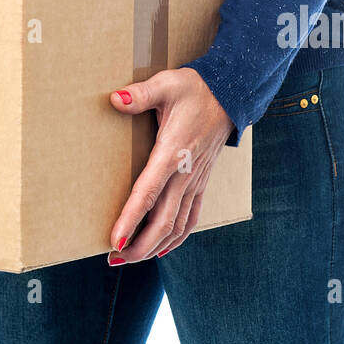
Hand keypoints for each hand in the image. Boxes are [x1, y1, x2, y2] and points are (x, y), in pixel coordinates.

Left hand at [107, 67, 234, 262]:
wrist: (230, 95)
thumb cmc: (195, 90)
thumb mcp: (167, 85)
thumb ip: (141, 95)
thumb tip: (115, 98)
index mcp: (172, 153)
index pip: (148, 194)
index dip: (131, 221)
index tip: (115, 242)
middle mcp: (185, 174)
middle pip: (162, 222)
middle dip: (138, 245)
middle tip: (113, 258)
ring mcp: (195, 182)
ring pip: (176, 226)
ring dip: (154, 246)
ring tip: (129, 258)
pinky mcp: (201, 183)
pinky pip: (190, 218)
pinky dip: (177, 238)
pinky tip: (163, 249)